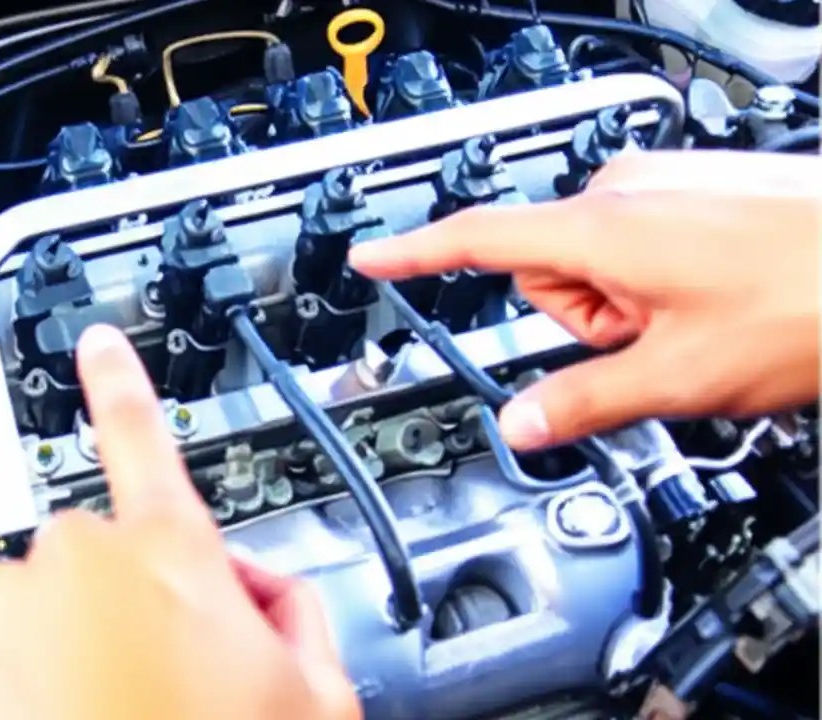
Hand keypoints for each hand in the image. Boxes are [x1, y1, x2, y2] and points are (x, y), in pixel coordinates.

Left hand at [0, 325, 357, 719]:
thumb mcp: (316, 696)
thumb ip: (293, 609)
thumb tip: (261, 586)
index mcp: (172, 553)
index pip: (145, 440)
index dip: (121, 385)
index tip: (93, 344)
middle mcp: (80, 558)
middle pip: (99, 552)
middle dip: (125, 600)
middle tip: (156, 678)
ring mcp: (5, 602)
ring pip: (37, 604)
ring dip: (63, 647)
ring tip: (104, 715)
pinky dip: (3, 684)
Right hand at [350, 150, 819, 450]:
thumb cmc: (809, 304)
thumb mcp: (681, 377)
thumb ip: (583, 402)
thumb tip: (520, 425)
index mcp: (603, 229)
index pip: (478, 240)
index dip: (415, 254)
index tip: (371, 258)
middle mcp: (626, 189)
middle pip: (549, 270)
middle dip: (584, 318)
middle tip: (650, 346)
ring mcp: (667, 182)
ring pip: (598, 259)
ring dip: (626, 303)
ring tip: (694, 322)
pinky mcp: (699, 186)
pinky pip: (642, 238)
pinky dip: (660, 277)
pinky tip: (716, 300)